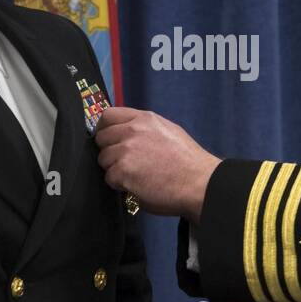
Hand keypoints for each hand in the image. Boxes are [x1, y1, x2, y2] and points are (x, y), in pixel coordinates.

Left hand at [94, 107, 220, 222]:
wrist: (199, 183)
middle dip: (109, 152)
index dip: (105, 130)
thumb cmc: (188, 163)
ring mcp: (127, 150)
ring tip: (134, 176)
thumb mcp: (168, 132)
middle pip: (101, 138)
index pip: (108, 115)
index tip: (109, 140)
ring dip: (114, 170)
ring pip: (104, 159)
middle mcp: (133, 130)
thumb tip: (128, 136)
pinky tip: (136, 185)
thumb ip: (145, 129)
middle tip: (124, 163)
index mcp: (144, 119)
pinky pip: (109, 178)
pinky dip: (120, 185)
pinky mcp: (123, 170)